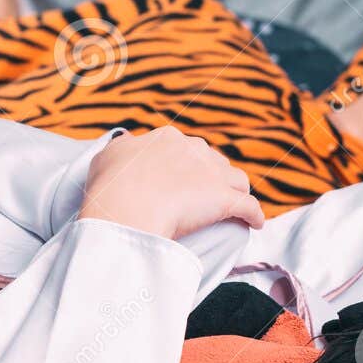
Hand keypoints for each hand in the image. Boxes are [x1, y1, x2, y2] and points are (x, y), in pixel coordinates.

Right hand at [79, 125, 263, 238]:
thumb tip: (127, 142)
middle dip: (213, 177)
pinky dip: (254, 215)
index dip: (187, 166)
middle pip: (214, 162)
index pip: (187, 149)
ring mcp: (212, 174)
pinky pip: (250, 207)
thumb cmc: (111, 187)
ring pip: (237, 179)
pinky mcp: (225, 200)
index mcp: (168, 138)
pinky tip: (254, 224)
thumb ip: (122, 146)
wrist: (125, 210)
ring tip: (234, 208)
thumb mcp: (107, 156)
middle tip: (204, 196)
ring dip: (236, 192)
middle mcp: (194, 150)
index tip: (182, 181)